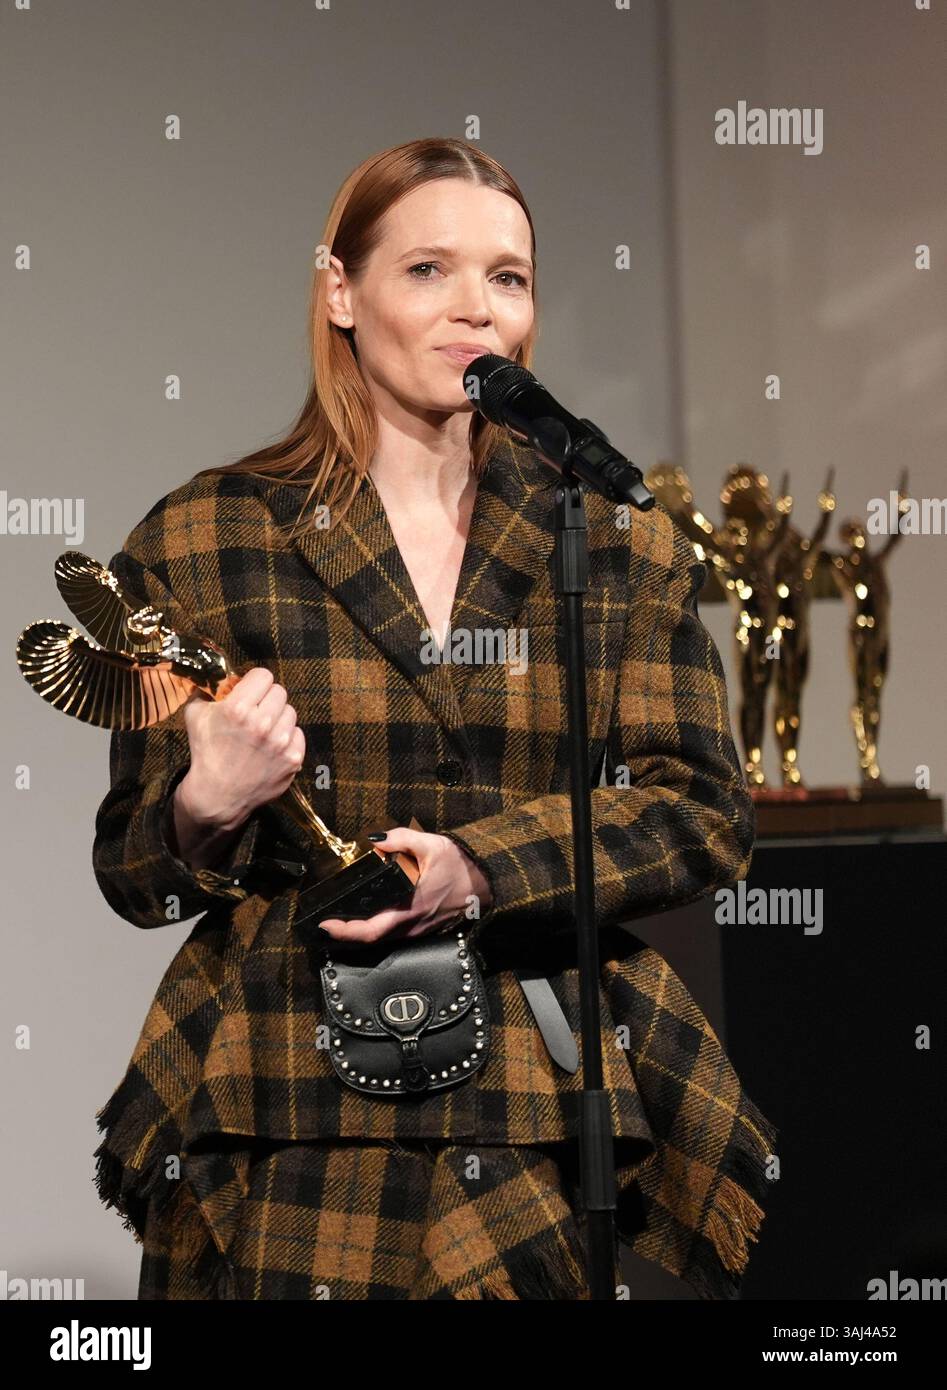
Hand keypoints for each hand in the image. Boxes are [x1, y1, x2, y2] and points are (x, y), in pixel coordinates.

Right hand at [178, 667, 305, 830]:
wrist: (217, 795)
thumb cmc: (205, 752)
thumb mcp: (195, 716)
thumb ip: (205, 691)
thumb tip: (216, 676)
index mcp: (238, 709)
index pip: (263, 675)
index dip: (255, 682)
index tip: (250, 692)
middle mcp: (263, 724)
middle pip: (279, 692)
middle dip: (266, 699)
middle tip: (256, 711)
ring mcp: (280, 743)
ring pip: (290, 712)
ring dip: (278, 718)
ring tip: (263, 731)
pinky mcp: (293, 759)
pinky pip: (298, 734)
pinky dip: (287, 738)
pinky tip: (271, 746)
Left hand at [317, 826, 493, 943]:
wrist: (486, 883)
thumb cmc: (460, 865)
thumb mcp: (432, 845)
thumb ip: (401, 838)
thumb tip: (375, 840)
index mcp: (409, 907)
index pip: (371, 929)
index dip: (345, 931)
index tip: (325, 924)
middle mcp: (411, 925)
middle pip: (371, 939)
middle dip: (345, 934)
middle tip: (325, 923)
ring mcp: (417, 930)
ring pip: (382, 939)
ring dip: (360, 933)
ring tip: (341, 920)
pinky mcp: (423, 929)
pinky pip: (394, 935)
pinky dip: (376, 929)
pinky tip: (368, 917)